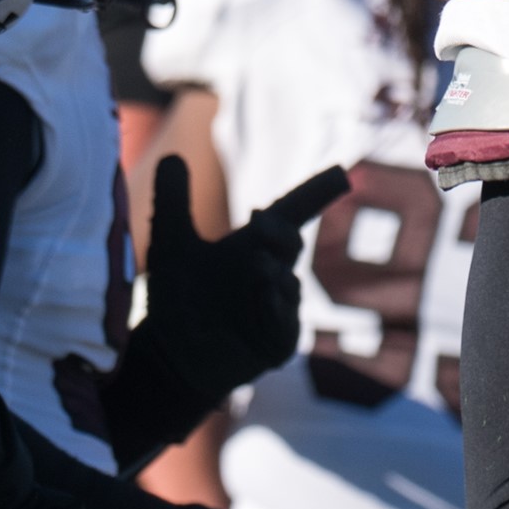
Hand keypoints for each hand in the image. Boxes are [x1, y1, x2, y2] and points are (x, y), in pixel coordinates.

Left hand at [140, 156, 349, 400]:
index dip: (317, 193)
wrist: (167, 353)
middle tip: (256, 220)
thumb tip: (171, 155)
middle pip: (291, 244)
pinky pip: (285, 326)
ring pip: (289, 285)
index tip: (341, 174)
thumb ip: (173, 201)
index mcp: (256, 246)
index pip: (292, 213)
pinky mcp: (275, 344)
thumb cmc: (175, 298)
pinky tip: (264, 299)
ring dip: (275, 273)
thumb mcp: (170, 244)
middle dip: (280, 232)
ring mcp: (278, 310)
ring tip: (255, 267)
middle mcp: (273, 273)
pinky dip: (276, 311)